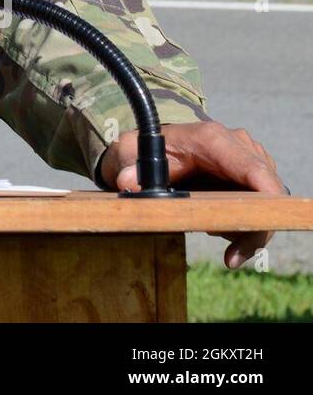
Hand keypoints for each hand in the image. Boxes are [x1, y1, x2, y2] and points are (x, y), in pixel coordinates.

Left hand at [97, 120, 286, 267]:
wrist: (151, 145)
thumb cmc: (142, 151)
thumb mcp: (129, 156)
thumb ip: (128, 168)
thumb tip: (127, 182)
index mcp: (212, 138)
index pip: (255, 172)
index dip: (266, 205)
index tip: (252, 237)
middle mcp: (238, 145)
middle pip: (268, 196)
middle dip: (249, 228)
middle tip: (229, 255)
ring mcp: (250, 160)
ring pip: (266, 207)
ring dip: (240, 227)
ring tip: (207, 226)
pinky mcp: (253, 176)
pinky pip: (261, 209)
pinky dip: (242, 228)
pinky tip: (215, 228)